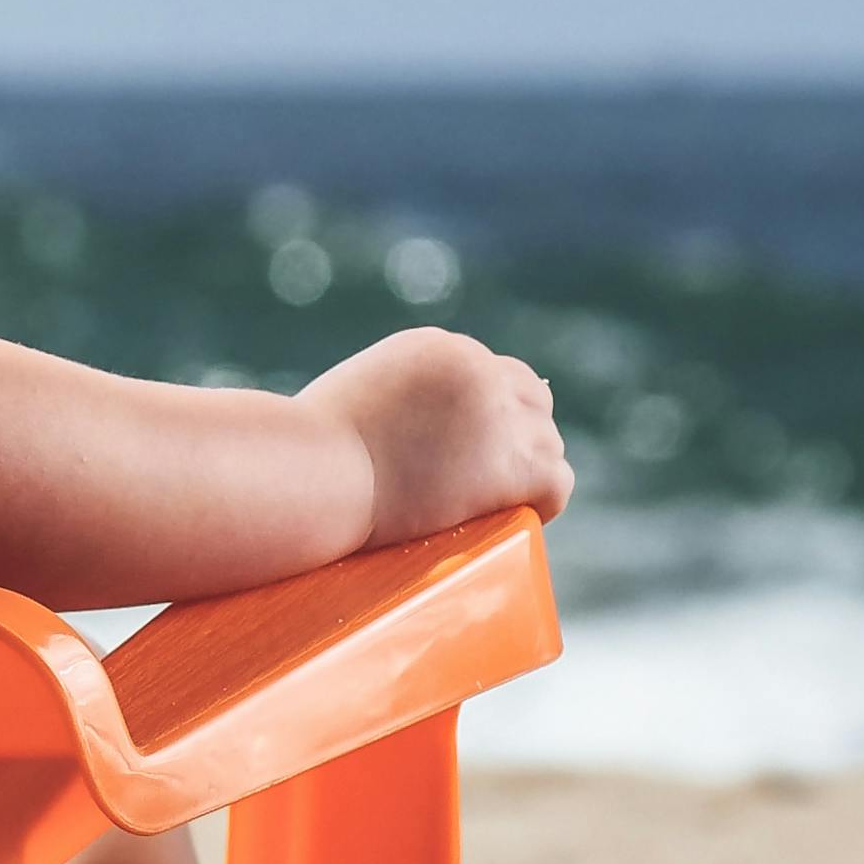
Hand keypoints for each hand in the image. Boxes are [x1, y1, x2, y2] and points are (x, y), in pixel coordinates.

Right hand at [307, 326, 570, 547]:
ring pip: (547, 444)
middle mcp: (477, 370)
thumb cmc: (307, 450)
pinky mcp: (508, 465)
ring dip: (528, 471)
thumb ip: (397, 401)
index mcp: (439, 349)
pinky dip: (545, 501)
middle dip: (517, 437)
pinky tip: (522, 514)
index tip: (472, 448)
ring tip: (494, 502)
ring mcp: (497, 417)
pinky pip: (556, 482)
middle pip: (533, 402)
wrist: (309, 473)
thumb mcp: (356, 398)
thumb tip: (410, 434)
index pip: (496, 374)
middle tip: (486, 476)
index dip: (491, 415)